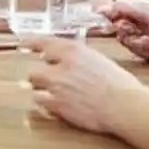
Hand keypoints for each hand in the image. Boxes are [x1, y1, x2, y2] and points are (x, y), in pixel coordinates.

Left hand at [25, 37, 142, 133]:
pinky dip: (44, 103)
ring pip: (34, 85)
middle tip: (45, 80)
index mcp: (74, 50)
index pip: (44, 43)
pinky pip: (40, 102)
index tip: (24, 46)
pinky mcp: (57, 104)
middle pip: (35, 69)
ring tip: (51, 94)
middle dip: (39, 75)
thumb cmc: (119, 83)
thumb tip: (67, 60)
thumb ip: (79, 58)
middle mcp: (61, 64)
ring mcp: (57, 85)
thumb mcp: (98, 59)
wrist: (123, 104)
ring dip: (40, 89)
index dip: (32, 44)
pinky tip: (53, 105)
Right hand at [99, 0, 148, 64]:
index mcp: (132, 9)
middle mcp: (133, 23)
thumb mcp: (145, 10)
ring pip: (124, 42)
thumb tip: (101, 9)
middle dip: (126, 31)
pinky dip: (147, 49)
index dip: (105, 18)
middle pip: (114, 29)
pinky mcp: (144, 51)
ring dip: (140, 42)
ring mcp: (138, 38)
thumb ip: (122, 7)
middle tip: (135, 29)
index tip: (106, 23)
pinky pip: (135, 52)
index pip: (109, 12)